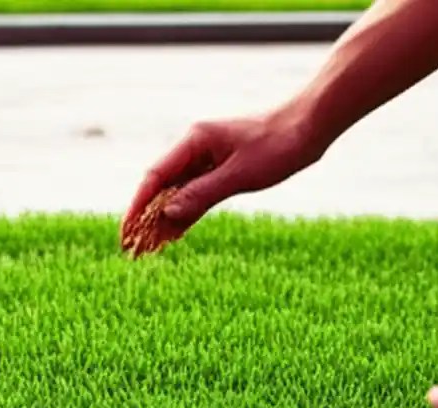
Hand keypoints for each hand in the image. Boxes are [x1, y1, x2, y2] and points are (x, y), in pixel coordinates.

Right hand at [122, 104, 324, 240]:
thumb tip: (167, 214)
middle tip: (132, 249)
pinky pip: (194, 195)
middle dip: (146, 218)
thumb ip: (201, 194)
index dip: (138, 206)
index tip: (127, 231)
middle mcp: (195, 150)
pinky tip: (172, 235)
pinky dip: (184, 215)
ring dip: (163, 221)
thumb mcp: (239, 175)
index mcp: (194, 141)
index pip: (155, 177)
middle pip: (161, 187)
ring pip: (177, 194)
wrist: (310, 127)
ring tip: (148, 249)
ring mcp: (207, 160)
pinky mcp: (220, 170)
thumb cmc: (278, 144)